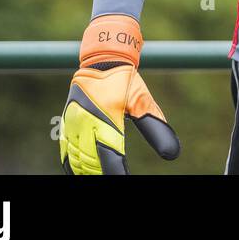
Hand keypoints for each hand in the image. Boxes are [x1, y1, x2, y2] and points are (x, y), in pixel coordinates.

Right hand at [59, 14, 179, 174]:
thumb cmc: (125, 81)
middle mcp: (86, 124)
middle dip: (102, 174)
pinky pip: (65, 152)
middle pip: (91, 163)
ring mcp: (72, 125)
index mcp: (106, 118)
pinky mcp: (66, 124)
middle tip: (115, 179)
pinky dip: (72, 166)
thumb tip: (173, 154)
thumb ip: (156, 128)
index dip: (116, 173)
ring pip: (76, 161)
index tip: (124, 180)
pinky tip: (80, 173)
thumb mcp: (143, 102)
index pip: (111, 157)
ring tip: (99, 177)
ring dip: (86, 172)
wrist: (102, 59)